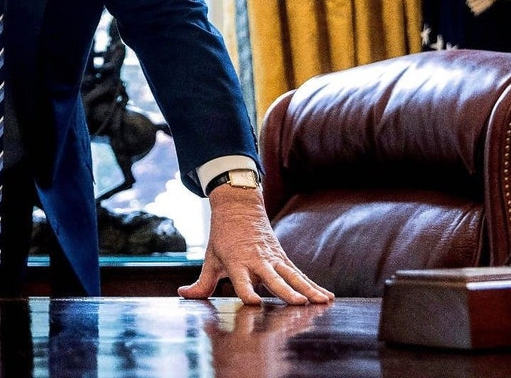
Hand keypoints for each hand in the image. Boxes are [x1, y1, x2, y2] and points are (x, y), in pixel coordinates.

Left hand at [177, 186, 333, 304]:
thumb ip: (202, 282)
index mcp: (236, 261)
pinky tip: (326, 296)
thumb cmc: (223, 237)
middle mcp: (256, 260)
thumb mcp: (210, 258)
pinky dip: (313, 284)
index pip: (241, 279)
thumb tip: (183, 294)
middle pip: (272, 278)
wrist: (239, 206)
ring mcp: (272, 258)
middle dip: (285, 291)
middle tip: (298, 303)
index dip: (246, 291)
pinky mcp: (282, 258)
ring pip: (292, 275)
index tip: (253, 302)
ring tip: (320, 302)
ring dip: (307, 288)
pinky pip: (299, 273)